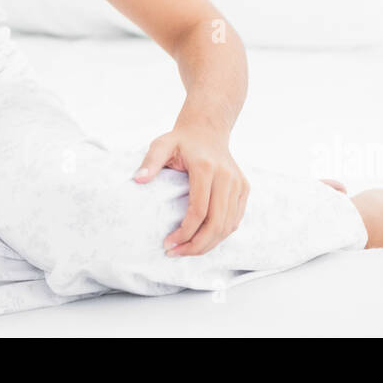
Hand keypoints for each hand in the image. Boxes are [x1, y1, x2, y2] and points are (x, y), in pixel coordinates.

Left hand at [133, 120, 248, 256]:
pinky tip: (202, 240)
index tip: (168, 243)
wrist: (207, 130)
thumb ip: (150, 162)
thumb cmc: (181, 141)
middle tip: (176, 253)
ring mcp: (238, 183)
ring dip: (208, 244)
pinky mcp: (244, 188)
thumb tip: (139, 180)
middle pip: (217, 223)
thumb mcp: (161, 145)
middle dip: (197, 245)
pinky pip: (235, 220)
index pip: (199, 211)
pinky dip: (220, 235)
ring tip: (187, 250)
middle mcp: (227, 177)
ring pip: (228, 226)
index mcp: (206, 168)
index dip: (185, 232)